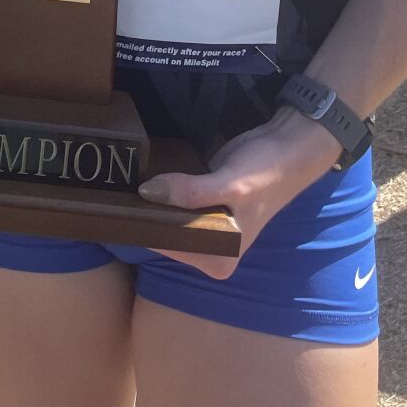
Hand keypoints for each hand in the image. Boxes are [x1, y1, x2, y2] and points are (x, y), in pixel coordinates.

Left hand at [137, 107, 339, 278]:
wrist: (286, 147)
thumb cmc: (264, 173)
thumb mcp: (230, 186)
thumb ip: (190, 194)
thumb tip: (146, 193)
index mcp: (219, 260)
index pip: (169, 246)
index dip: (146, 225)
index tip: (121, 204)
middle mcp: (212, 251)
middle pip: (167, 232)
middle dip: (148, 212)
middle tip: (122, 188)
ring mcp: (207, 227)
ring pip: (169, 216)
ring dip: (154, 200)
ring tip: (127, 180)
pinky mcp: (204, 204)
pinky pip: (176, 202)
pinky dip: (164, 190)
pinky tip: (147, 176)